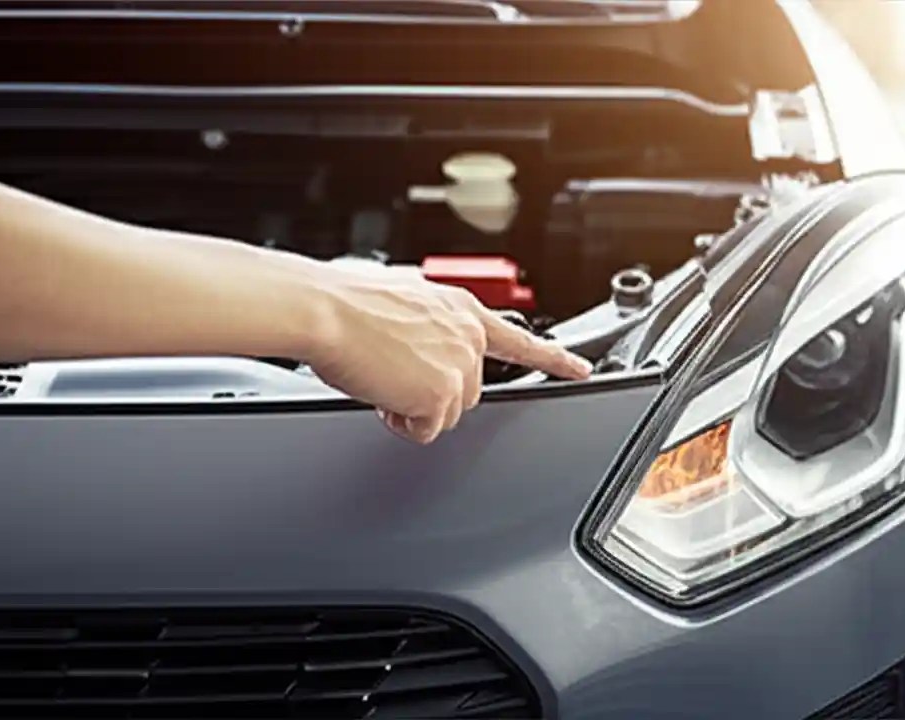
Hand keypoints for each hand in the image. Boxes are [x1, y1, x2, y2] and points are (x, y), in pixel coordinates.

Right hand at [301, 264, 590, 442]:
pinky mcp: (443, 396)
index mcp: (460, 308)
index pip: (519, 339)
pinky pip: (425, 430)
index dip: (553, 358)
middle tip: (392, 372)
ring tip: (382, 376)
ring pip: (446, 413)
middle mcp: (468, 336)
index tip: (579, 369)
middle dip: (432, 392)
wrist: (325, 310)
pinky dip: (402, 422)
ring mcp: (460, 367)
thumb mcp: (401, 299)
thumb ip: (427, 322)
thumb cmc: (345, 303)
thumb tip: (419, 340)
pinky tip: (382, 392)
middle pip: (468, 391)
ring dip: (414, 407)